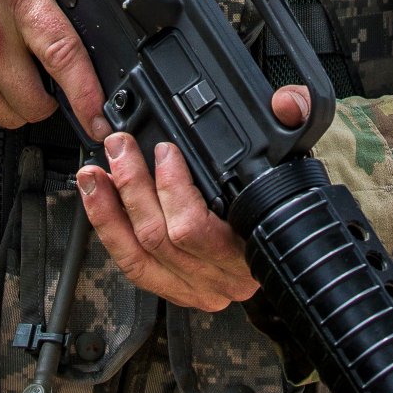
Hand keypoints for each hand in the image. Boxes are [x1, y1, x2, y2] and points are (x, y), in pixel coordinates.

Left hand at [77, 86, 310, 310]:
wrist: (296, 247)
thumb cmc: (289, 204)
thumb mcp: (298, 159)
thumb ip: (296, 120)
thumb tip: (286, 102)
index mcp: (250, 250)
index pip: (196, 228)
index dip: (171, 189)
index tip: (164, 150)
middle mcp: (222, 277)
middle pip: (160, 237)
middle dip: (133, 186)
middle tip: (121, 148)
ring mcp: (196, 289)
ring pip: (139, 255)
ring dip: (110, 210)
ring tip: (95, 173)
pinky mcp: (174, 289)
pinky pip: (133, 266)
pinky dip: (110, 230)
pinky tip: (99, 201)